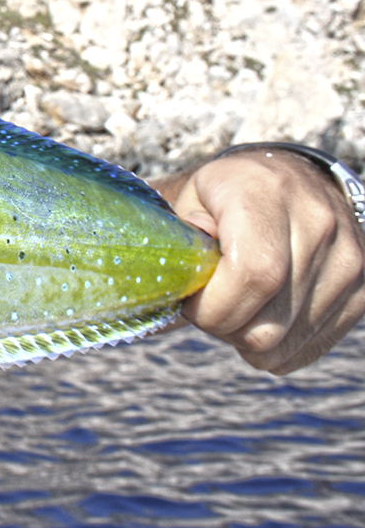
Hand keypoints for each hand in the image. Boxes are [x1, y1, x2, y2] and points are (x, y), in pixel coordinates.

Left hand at [156, 147, 364, 373]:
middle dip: (223, 327)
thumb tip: (183, 268)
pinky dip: (276, 346)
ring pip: (286, 342)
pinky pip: (309, 346)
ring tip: (234, 305)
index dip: (214, 306)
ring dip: (246, 339)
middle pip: (268, 322)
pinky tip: (260, 315)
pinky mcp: (362, 288)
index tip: (191, 301)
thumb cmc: (226, 194)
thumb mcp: (190, 199)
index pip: (253, 274)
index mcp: (265, 192)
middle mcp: (318, 222)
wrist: (290, 180)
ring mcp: (348, 258)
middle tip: (207, 305)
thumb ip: (180, 236)